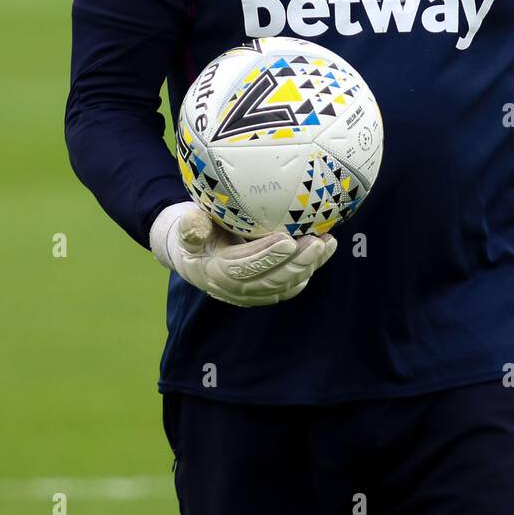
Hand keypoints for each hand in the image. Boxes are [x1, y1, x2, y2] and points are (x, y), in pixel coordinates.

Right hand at [149, 201, 336, 306]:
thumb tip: (194, 220)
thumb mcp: (185, 228)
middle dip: (297, 263)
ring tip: (328, 243)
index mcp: (214, 272)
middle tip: (318, 242)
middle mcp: (234, 289)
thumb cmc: (193, 234)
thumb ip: (190, 226)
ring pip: (284, 285)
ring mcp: (251, 294)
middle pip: (270, 281)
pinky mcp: (264, 292)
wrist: (193, 256)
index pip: (243, 267)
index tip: (288, 240)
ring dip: (308, 266)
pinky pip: (289, 286)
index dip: (266, 256)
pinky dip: (307, 271)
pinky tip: (324, 252)